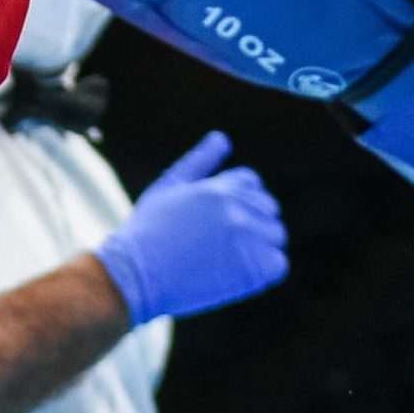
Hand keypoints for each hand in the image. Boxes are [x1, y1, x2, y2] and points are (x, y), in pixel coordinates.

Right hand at [93, 132, 288, 323]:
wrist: (135, 274)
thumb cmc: (148, 230)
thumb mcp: (169, 186)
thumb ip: (200, 161)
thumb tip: (222, 138)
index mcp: (220, 187)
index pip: (252, 184)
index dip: (238, 202)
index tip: (220, 221)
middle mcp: (236, 208)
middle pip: (268, 209)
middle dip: (252, 222)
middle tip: (223, 244)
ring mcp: (245, 238)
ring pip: (275, 236)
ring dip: (260, 246)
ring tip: (230, 260)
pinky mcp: (251, 269)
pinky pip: (278, 264)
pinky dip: (265, 270)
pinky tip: (240, 274)